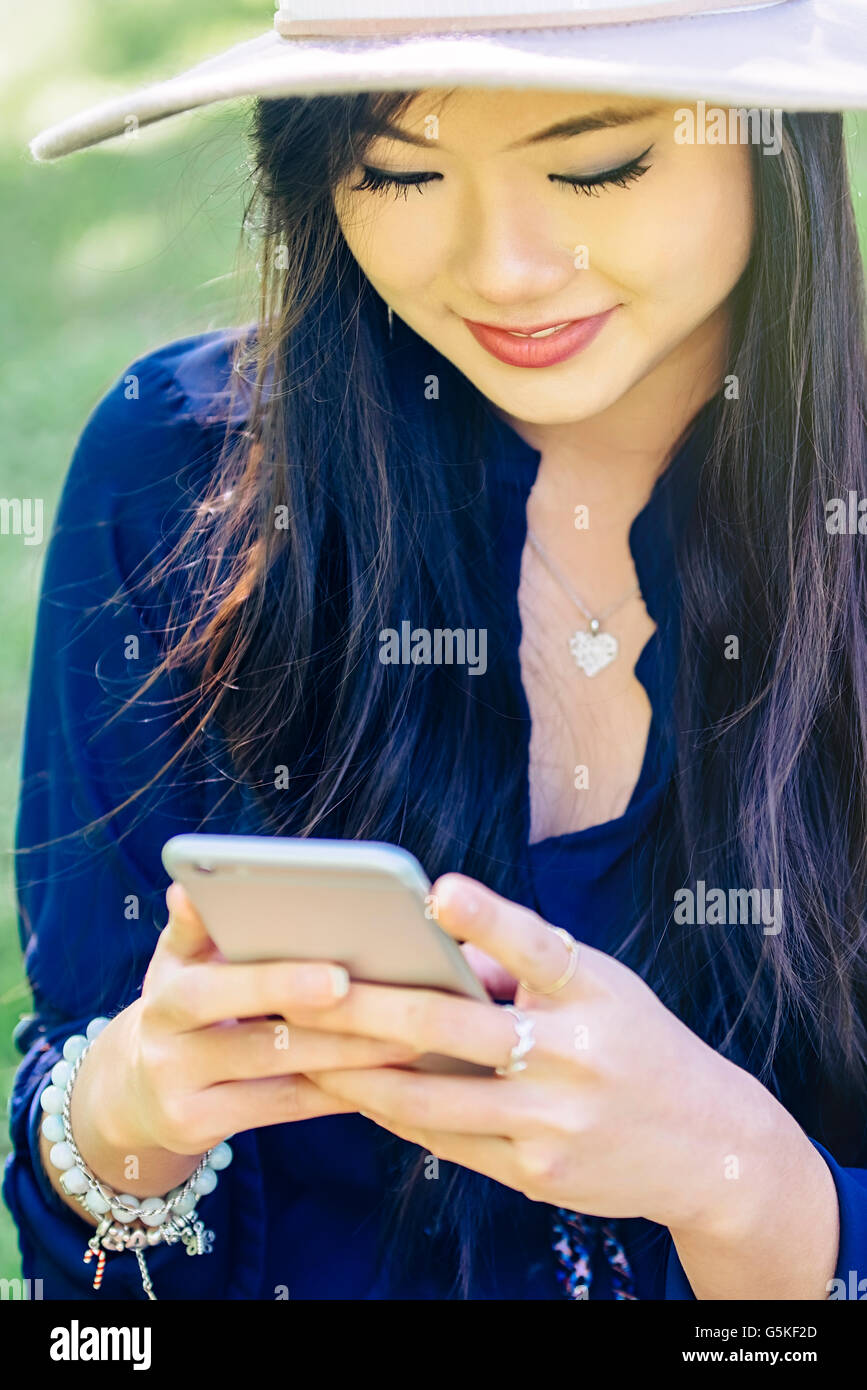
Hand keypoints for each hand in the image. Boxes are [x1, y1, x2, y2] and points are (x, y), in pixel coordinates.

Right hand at [50, 883, 418, 1210]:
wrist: (132, 1087)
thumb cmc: (181, 1005)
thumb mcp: (175, 962)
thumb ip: (194, 927)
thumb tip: (188, 886)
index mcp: (165, 993)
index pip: (216, 988)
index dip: (275, 982)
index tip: (337, 974)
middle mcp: (165, 1047)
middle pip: (254, 1038)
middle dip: (328, 1025)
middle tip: (396, 1010)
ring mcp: (179, 1094)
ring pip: (278, 1075)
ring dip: (347, 1057)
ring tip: (408, 1039)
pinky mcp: (199, 1127)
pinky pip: (282, 1108)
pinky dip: (335, 1092)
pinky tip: (384, 1076)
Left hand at [297, 873, 793, 1236]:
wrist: (710, 1148)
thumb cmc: (637, 1044)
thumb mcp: (602, 987)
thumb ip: (522, 967)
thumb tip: (430, 948)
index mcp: (593, 992)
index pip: (536, 946)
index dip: (487, 916)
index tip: (438, 890)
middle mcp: (573, 1057)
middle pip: (453, 1028)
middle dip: (366, 1009)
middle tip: (300, 988)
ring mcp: (553, 1122)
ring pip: (430, 1099)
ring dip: (356, 1074)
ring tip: (300, 1049)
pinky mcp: (537, 1174)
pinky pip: (445, 1141)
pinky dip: (393, 1114)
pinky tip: (352, 1093)